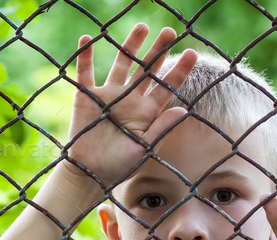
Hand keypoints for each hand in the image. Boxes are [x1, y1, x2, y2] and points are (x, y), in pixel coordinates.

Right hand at [62, 23, 197, 185]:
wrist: (90, 174)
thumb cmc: (120, 166)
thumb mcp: (144, 150)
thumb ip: (162, 129)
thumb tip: (184, 110)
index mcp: (147, 112)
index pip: (167, 87)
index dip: (179, 70)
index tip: (192, 53)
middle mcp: (131, 99)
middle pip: (147, 69)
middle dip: (158, 51)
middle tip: (170, 32)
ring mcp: (109, 95)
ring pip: (122, 64)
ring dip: (130, 46)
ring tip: (142, 27)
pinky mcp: (87, 96)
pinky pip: (84, 73)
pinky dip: (85, 56)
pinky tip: (86, 39)